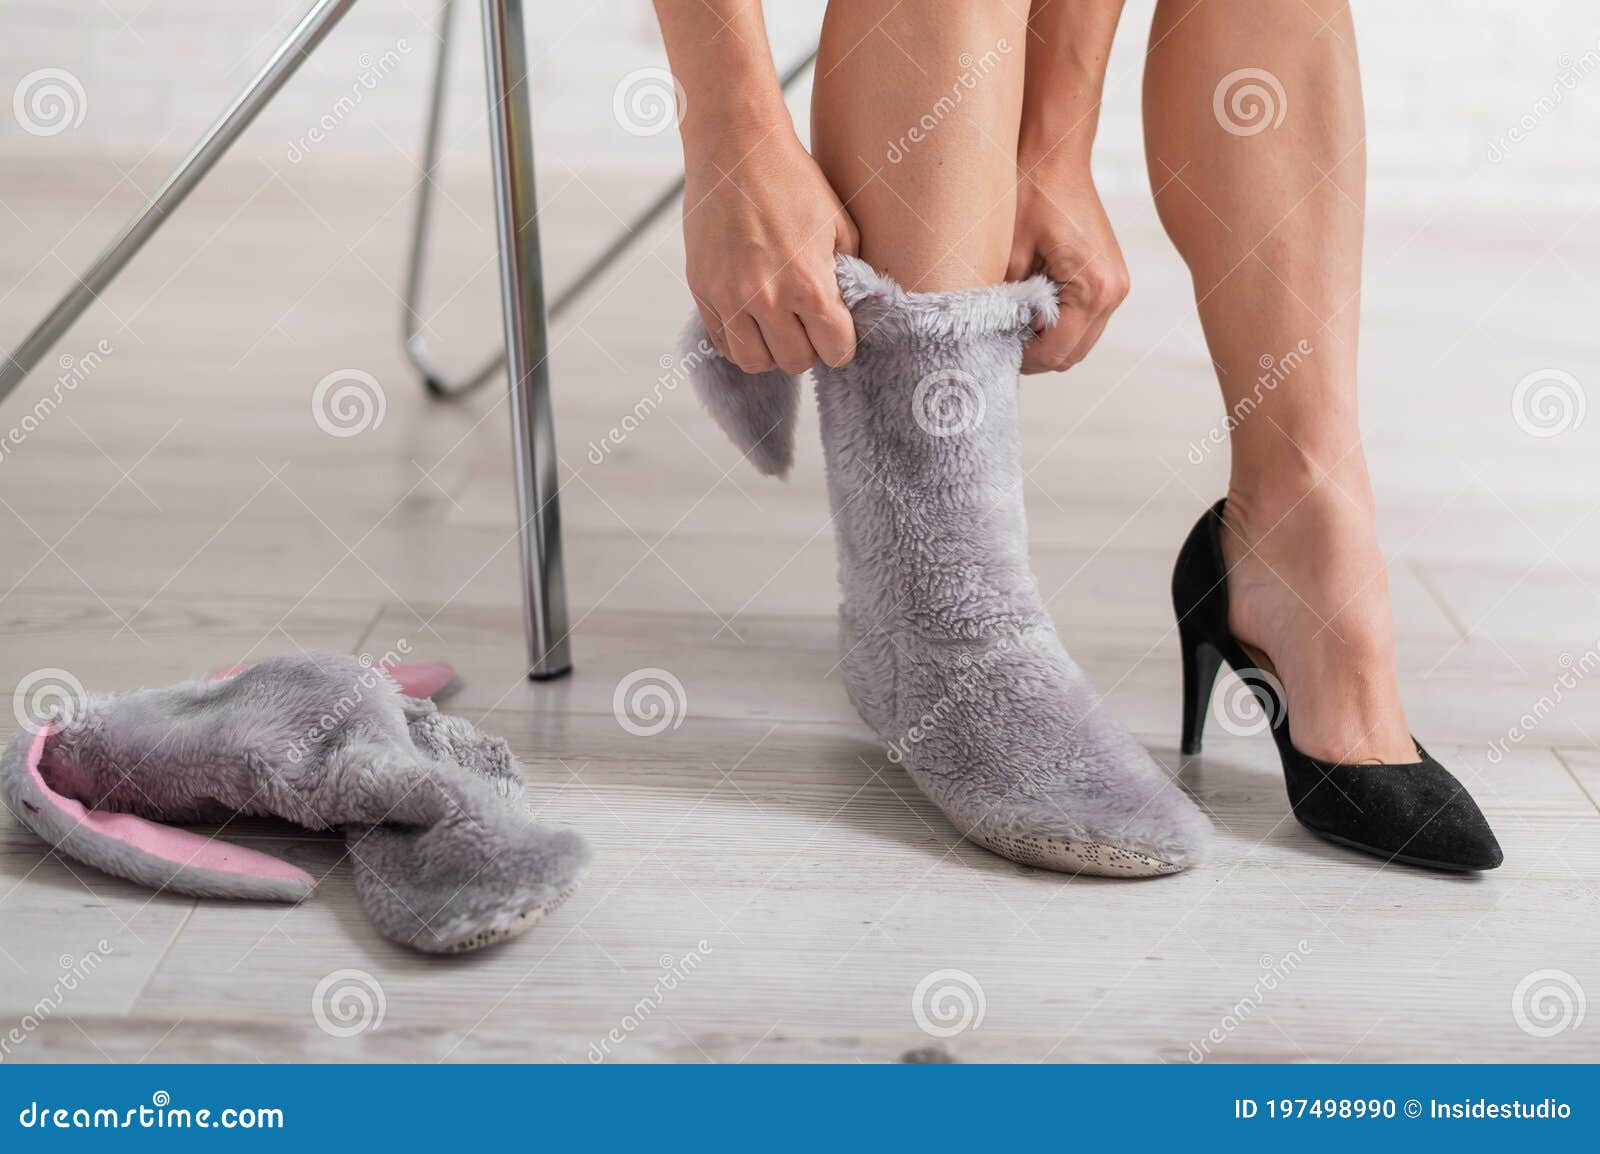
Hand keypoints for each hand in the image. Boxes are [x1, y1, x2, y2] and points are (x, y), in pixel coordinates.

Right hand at [683, 123, 858, 373]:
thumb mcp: (839, 225)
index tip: (838, 333)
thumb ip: (849, 275)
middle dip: (807, 348)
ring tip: (777, 325)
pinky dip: (739, 338)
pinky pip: (722, 341)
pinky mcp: (702, 290)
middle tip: (807, 325)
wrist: (736, 147)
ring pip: (755, 362)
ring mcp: (729, 297)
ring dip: (770, 350)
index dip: (842, 345)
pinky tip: (750, 317)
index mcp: (809, 285)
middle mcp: (768, 299)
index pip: (836, 351)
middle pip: (795, 362)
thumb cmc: (792, 180)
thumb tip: (851, 311)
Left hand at [1008, 163, 1127, 374]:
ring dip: (1048, 340)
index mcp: (1094, 288)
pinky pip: (1083, 320)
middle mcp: (1113, 292)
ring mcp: (1116, 287)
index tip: (994, 350)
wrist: (1055, 154)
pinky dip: (1058, 323)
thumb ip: (1005, 302)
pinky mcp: (1109, 279)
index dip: (1023, 359)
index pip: (1057, 351)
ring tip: (1014, 322)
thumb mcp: (1008, 253)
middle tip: (1000, 340)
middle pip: (1072, 354)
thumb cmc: (1032, 193)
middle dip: (1036, 354)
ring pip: (1079, 341)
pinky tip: (1031, 308)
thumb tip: (992, 337)